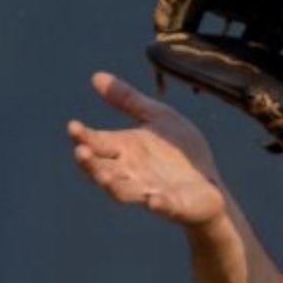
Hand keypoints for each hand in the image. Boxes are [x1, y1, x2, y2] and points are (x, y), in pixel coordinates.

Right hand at [67, 73, 227, 225]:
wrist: (209, 180)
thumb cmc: (179, 151)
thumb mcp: (156, 117)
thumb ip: (128, 100)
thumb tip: (95, 76)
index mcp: (125, 150)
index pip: (97, 143)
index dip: (83, 136)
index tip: (73, 126)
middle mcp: (132, 172)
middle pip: (103, 170)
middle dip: (90, 163)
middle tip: (80, 152)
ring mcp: (151, 190)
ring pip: (124, 192)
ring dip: (113, 185)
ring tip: (103, 177)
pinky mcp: (174, 205)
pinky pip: (164, 206)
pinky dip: (158, 204)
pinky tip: (153, 201)